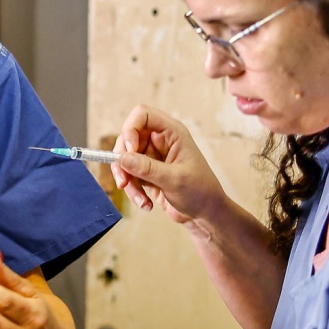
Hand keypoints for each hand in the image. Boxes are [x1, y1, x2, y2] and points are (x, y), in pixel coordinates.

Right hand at [112, 105, 230, 227]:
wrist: (206, 213)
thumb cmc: (201, 191)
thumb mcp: (174, 179)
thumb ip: (148, 168)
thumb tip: (122, 158)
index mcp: (172, 133)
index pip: (142, 115)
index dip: (130, 129)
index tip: (129, 151)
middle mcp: (160, 141)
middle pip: (127, 138)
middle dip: (123, 161)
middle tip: (124, 181)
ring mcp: (152, 157)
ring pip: (125, 160)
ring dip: (128, 181)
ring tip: (141, 200)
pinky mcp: (146, 173)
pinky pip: (129, 176)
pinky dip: (132, 190)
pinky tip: (145, 203)